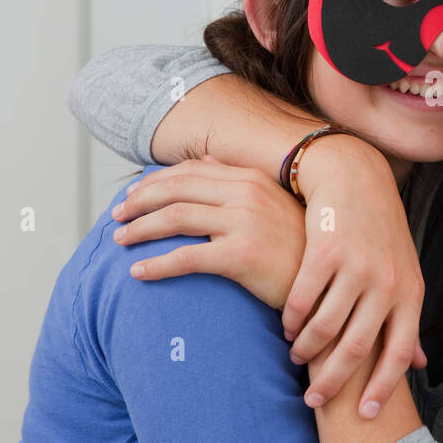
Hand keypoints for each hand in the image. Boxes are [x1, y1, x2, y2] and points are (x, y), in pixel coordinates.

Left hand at [111, 157, 304, 309]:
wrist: (328, 282)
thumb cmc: (297, 248)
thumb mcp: (271, 206)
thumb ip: (239, 182)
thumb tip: (209, 160)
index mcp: (251, 178)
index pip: (192, 170)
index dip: (156, 181)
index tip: (132, 195)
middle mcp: (247, 193)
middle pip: (177, 190)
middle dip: (139, 202)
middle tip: (115, 217)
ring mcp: (245, 222)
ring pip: (176, 217)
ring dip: (140, 229)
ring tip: (119, 241)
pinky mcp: (242, 255)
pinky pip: (187, 257)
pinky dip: (156, 264)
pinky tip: (138, 273)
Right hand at [284, 134, 426, 418]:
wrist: (356, 179)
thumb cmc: (380, 234)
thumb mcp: (402, 275)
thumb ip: (406, 321)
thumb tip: (420, 366)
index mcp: (409, 292)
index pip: (398, 352)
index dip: (382, 388)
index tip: (363, 415)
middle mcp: (386, 282)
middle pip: (356, 347)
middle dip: (334, 380)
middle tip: (314, 400)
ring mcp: (356, 266)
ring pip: (325, 326)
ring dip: (307, 349)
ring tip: (296, 357)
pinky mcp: (325, 250)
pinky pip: (302, 298)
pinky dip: (293, 319)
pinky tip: (286, 327)